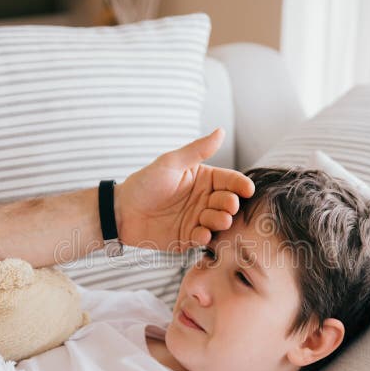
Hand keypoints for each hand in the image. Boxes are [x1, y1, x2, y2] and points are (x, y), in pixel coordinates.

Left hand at [117, 128, 254, 250]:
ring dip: (221, 221)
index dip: (240, 185)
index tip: (247, 189)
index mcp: (204, 179)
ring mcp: (198, 219)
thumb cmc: (145, 182)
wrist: (122, 210)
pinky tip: (201, 233)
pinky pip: (203, 239)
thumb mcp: (172, 162)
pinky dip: (205, 237)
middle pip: (228, 202)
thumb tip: (221, 131)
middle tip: (228, 206)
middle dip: (231, 205)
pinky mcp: (188, 237)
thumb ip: (197, 150)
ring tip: (217, 219)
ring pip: (219, 222)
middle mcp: (204, 200)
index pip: (230, 181)